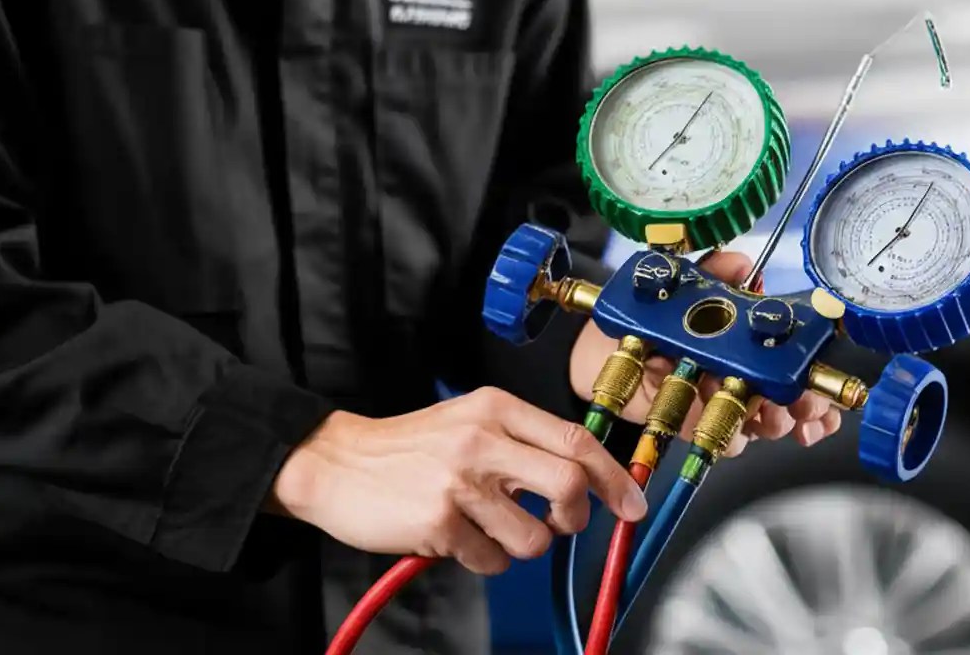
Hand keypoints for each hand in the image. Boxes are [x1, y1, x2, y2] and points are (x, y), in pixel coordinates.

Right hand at [270, 388, 647, 574]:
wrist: (336, 463)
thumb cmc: (409, 447)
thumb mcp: (468, 422)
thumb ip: (522, 442)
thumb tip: (585, 478)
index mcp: (496, 409)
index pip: (576, 441)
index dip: (615, 478)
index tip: (633, 505)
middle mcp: (482, 440)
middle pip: (568, 485)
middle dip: (575, 517)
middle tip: (559, 524)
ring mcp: (460, 481)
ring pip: (535, 537)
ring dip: (521, 545)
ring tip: (489, 529)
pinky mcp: (439, 521)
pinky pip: (492, 560)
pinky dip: (483, 559)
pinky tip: (457, 537)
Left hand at [570, 251, 841, 455]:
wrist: (595, 348)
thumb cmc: (642, 320)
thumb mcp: (681, 286)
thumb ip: (713, 271)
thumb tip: (742, 263)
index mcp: (742, 342)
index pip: (789, 363)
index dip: (811, 378)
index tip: (819, 386)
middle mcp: (739, 374)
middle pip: (788, 399)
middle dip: (804, 406)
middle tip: (803, 406)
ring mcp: (718, 401)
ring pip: (763, 423)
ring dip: (776, 424)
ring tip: (774, 418)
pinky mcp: (695, 424)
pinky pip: (725, 441)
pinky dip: (737, 440)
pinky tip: (741, 433)